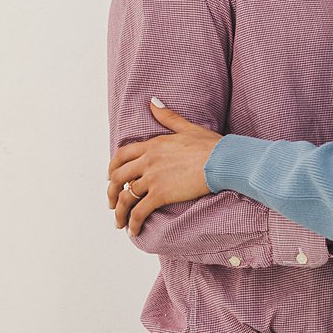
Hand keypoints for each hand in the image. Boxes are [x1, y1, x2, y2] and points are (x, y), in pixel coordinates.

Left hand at [107, 99, 221, 234]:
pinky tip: (133, 231)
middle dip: (111, 192)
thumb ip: (167, 116)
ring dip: (119, 212)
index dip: (112, 168)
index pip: (121, 155)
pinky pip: (139, 211)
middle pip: (117, 177)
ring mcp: (153, 178)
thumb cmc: (210, 144)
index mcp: (152, 145)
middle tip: (111, 203)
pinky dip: (133, 223)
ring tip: (120, 222)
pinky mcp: (161, 194)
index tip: (110, 178)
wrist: (222, 160)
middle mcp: (148, 160)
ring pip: (125, 197)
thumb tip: (153, 101)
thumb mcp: (186, 126)